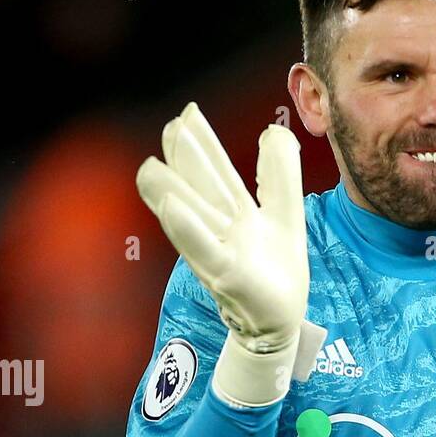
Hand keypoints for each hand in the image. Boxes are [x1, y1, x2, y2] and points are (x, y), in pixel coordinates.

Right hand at [137, 103, 311, 406]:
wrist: (281, 322)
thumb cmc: (277, 271)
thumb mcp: (286, 215)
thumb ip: (280, 175)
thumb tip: (273, 129)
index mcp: (238, 213)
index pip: (219, 173)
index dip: (205, 145)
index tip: (188, 114)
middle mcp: (224, 230)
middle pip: (203, 189)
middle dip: (188, 160)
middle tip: (173, 128)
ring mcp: (222, 253)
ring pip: (194, 217)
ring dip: (171, 192)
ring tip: (149, 168)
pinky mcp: (228, 277)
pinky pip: (205, 251)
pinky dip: (188, 230)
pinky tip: (172, 209)